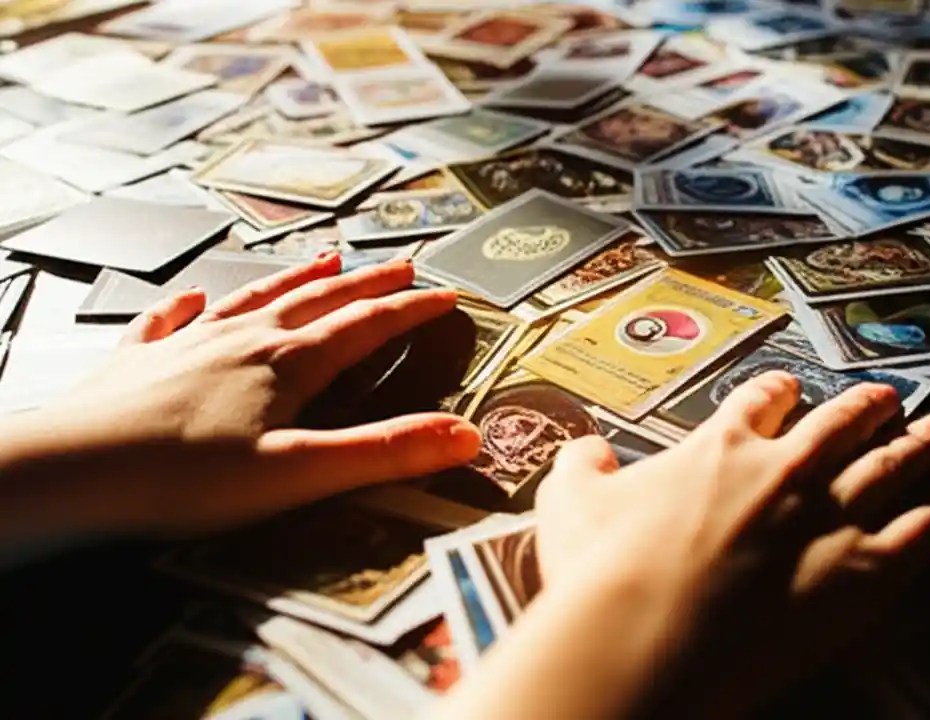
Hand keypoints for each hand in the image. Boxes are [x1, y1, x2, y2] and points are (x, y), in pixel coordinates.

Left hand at [0, 253, 479, 544]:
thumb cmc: (186, 478)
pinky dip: (190, 306)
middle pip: (318, 300)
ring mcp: (187, 343)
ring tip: (324, 256)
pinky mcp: (137, 360)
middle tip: (403, 263)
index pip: (366, 326)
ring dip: (295, 278)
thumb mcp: (301, 473)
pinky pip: (170, 320)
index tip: (448, 295)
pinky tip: (193, 298)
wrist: (71, 469)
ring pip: (254, 298)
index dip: (411, 310)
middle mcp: (243, 339)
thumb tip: (467, 435)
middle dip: (367, 282)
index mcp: (288, 363)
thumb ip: (385, 452)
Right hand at [512, 372, 929, 716]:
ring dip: (922, 445)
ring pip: (893, 467)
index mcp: (723, 447)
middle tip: (887, 397)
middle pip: (842, 424)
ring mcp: (831, 518)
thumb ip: (577, 467)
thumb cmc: (604, 573)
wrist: (648, 640)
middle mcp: (787, 470)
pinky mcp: (864, 571)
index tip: (789, 389)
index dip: (779, 391)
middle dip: (867, 408)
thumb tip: (582, 451)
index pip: (762, 401)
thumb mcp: (570, 504)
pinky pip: (924, 530)